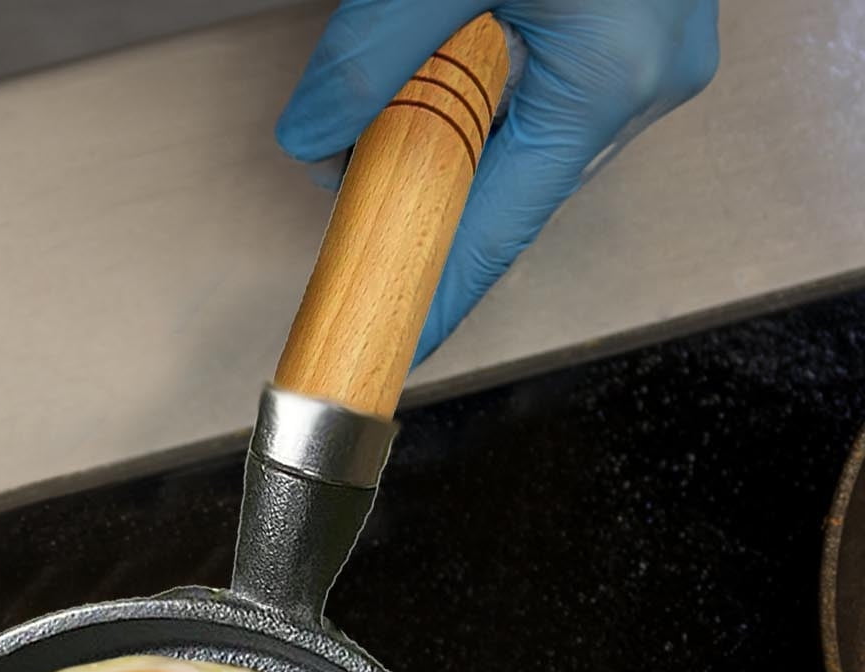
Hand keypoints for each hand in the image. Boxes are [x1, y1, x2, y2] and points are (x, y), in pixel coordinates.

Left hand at [276, 0, 719, 362]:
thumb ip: (370, 56)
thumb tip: (310, 139)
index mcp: (607, 79)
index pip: (499, 232)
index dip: (437, 294)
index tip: (393, 348)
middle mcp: (643, 82)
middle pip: (510, 192)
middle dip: (427, 200)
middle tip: (355, 201)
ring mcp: (649, 59)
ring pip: (526, 146)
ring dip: (452, 145)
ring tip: (385, 132)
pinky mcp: (637, 34)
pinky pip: (546, 105)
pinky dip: (485, 106)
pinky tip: (444, 88)